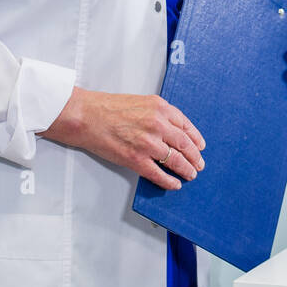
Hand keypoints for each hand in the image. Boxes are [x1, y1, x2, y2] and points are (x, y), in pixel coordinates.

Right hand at [43, 89, 204, 190]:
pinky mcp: (135, 159)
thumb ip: (159, 114)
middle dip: (195, 157)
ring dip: (186, 169)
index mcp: (160, 108)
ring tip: (190, 174)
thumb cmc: (109, 108)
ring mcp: (147, 143)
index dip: (196, 139)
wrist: (86, 116)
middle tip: (199, 164)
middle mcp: (157, 124)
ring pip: (175, 160)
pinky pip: (158, 173)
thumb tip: (173, 130)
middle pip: (185, 144)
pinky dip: (169, 181)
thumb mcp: (141, 102)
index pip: (186, 126)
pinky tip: (175, 184)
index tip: (200, 147)